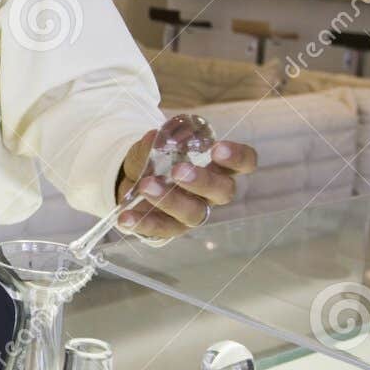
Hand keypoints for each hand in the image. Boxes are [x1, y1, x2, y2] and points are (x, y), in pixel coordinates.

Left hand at [115, 132, 257, 241]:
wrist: (134, 182)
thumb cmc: (157, 161)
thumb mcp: (154, 146)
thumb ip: (156, 143)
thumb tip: (154, 139)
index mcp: (218, 167)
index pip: (245, 162)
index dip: (238, 157)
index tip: (217, 148)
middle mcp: (211, 194)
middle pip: (223, 191)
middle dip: (202, 181)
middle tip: (179, 171)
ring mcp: (192, 213)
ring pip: (193, 213)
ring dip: (169, 200)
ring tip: (146, 186)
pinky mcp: (170, 229)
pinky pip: (160, 230)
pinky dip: (142, 223)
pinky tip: (125, 218)